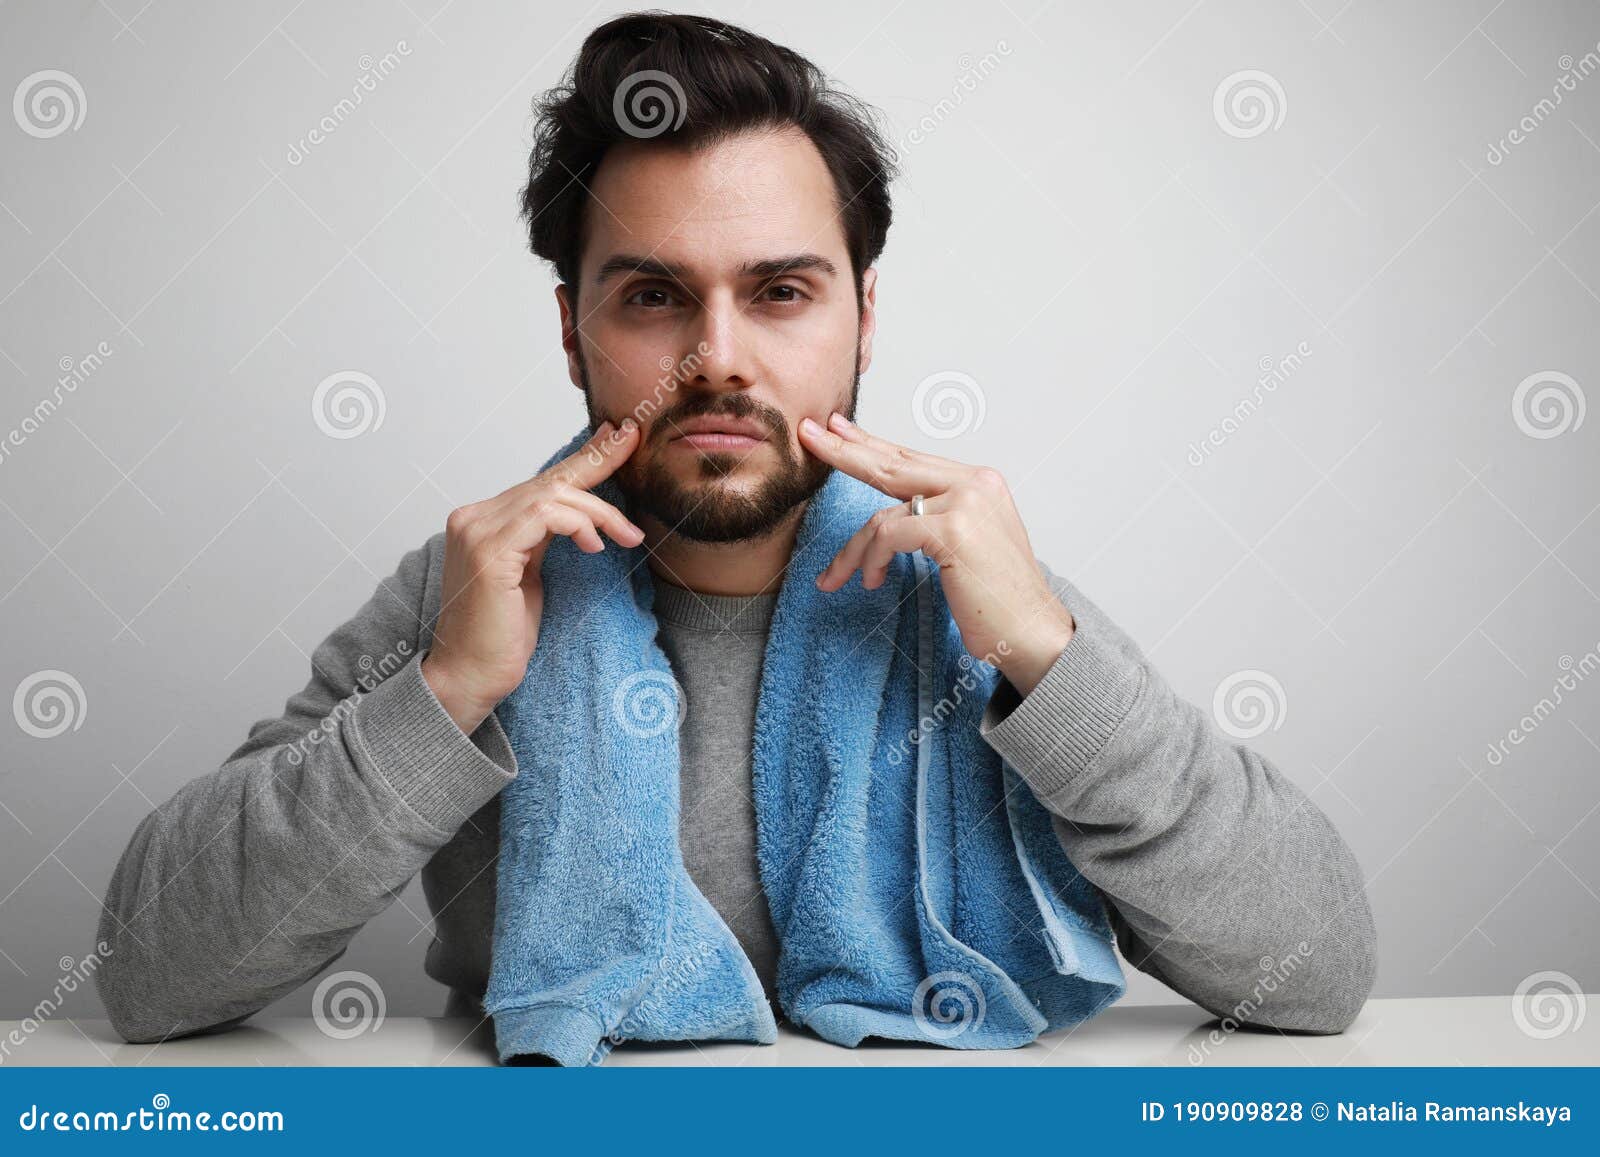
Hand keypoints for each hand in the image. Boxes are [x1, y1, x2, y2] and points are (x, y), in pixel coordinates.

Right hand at [422, 419, 644, 732]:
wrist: (471, 676)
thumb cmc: (502, 634)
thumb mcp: (531, 573)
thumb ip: (544, 538)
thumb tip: (579, 512)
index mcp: (483, 520)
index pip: (542, 482)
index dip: (584, 458)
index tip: (618, 436)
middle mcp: (474, 516)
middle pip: (549, 479)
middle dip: (598, 461)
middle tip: (633, 444)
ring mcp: (477, 530)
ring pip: (552, 494)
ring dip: (599, 511)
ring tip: (627, 536)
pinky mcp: (490, 550)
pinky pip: (544, 515)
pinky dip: (579, 524)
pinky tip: (595, 545)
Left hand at [798, 412, 1074, 695]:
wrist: (1032, 633)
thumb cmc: (997, 599)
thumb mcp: (968, 545)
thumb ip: (938, 517)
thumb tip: (897, 510)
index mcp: (980, 482)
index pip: (913, 458)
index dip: (871, 444)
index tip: (838, 430)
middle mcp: (975, 483)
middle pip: (893, 463)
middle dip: (844, 451)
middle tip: (809, 435)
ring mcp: (965, 503)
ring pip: (882, 513)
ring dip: (852, 550)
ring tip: (836, 577)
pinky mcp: (952, 530)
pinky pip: (887, 536)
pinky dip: (870, 560)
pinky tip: (870, 581)